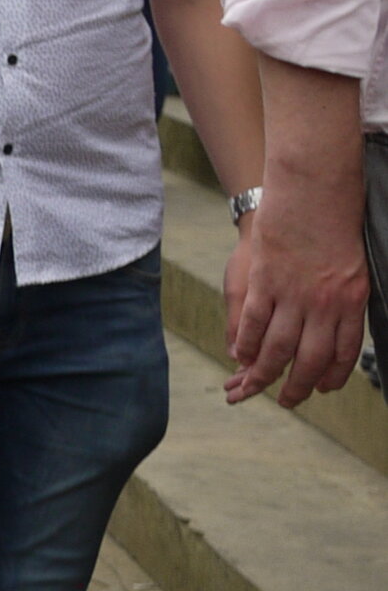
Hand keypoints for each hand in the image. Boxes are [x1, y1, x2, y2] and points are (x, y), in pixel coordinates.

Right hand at [226, 177, 370, 406]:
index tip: (323, 388)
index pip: (343, 352)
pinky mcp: (264, 282)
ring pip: (277, 348)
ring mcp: (292, 294)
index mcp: (352, 300)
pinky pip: (252, 324)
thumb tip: (331, 340)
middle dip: (296, 388)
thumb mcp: (352, 267)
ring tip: (254, 387)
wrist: (312, 189)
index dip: (331, 376)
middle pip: (308, 359)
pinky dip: (244, 344)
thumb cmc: (334, 224)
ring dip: (264, 374)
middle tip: (287, 401)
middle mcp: (324, 303)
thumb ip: (341, 305)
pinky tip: (239, 355)